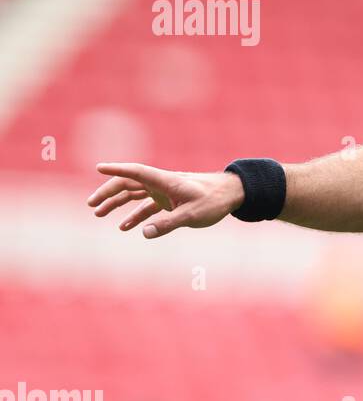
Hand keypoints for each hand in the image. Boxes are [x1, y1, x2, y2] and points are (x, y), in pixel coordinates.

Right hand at [87, 162, 244, 238]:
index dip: (117, 169)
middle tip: (91, 205)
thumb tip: (143, 232)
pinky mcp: (170, 200)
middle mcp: (162, 183)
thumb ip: (168, 224)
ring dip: (117, 202)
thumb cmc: (215, 201)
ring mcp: (165, 191)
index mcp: (166, 181)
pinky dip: (135, 214)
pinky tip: (126, 227)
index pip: (136, 172)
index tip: (99, 167)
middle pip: (129, 183)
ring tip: (98, 213)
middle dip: (108, 192)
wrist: (233, 195)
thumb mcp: (193, 216)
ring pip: (134, 193)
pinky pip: (147, 205)